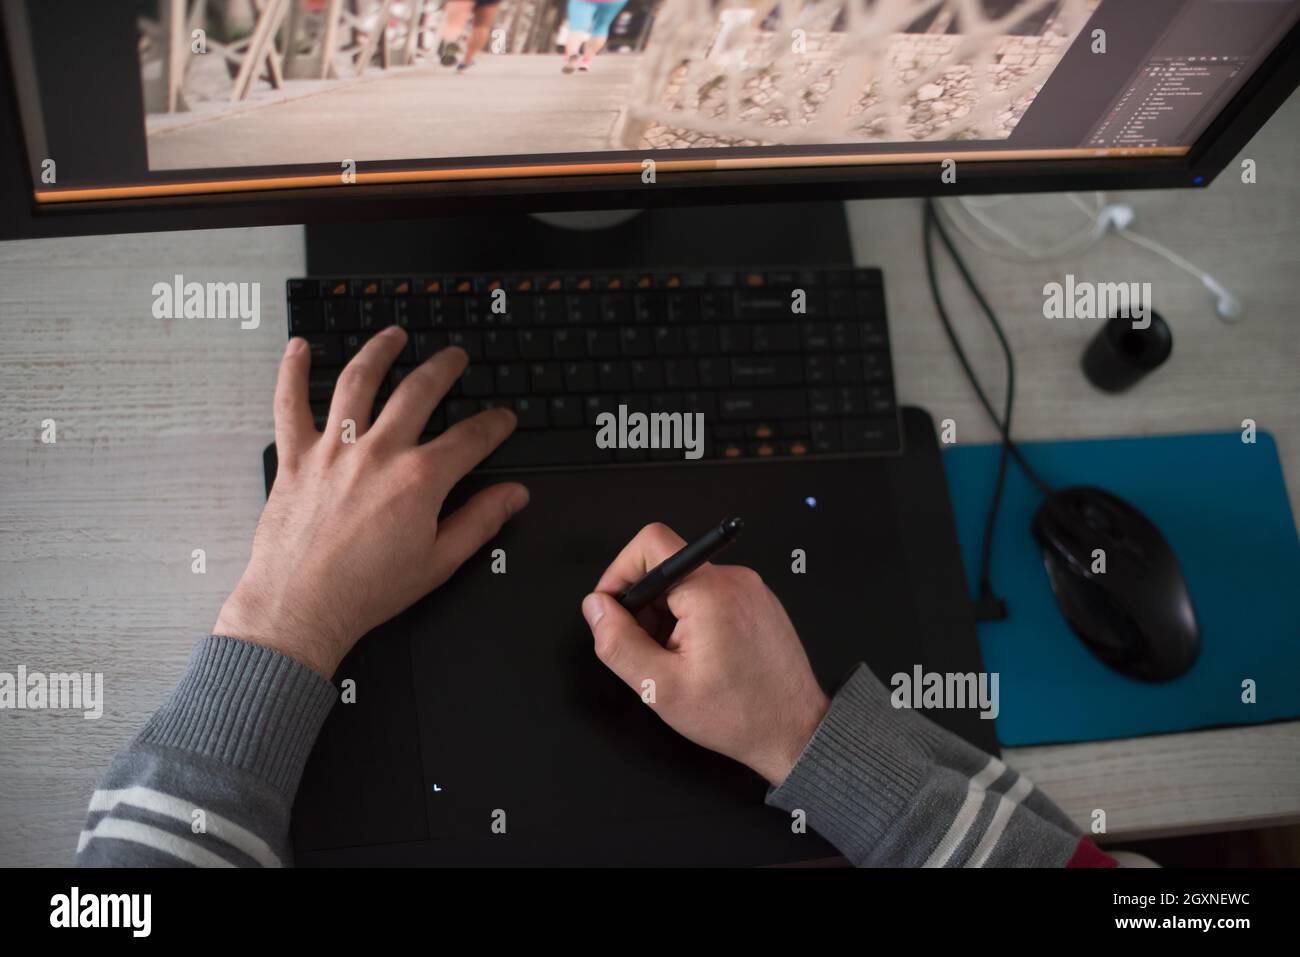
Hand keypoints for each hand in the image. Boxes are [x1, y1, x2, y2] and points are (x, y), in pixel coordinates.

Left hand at [215, 328, 528, 677]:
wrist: (301, 608)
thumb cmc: (366, 591)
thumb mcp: (439, 562)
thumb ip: (480, 521)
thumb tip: (514, 495)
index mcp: (419, 479)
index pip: (470, 437)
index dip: (494, 423)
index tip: (503, 418)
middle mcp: (378, 453)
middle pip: (418, 392)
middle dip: (444, 368)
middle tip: (455, 357)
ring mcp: (334, 450)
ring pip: (358, 382)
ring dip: (380, 352)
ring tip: (394, 336)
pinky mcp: (296, 458)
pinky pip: (290, 404)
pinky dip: (292, 372)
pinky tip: (300, 348)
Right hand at [581, 523, 828, 785]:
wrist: (794, 732)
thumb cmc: (738, 715)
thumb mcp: (660, 687)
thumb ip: (617, 642)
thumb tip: (596, 608)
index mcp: (711, 592)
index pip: (651, 543)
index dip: (620, 572)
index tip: (614, 608)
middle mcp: (734, 580)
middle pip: (666, 567)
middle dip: (645, 606)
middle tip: (650, 651)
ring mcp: (750, 589)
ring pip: (686, 584)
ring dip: (669, 617)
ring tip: (680, 661)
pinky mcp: (757, 602)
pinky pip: (710, 596)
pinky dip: (693, 621)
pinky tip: (702, 658)